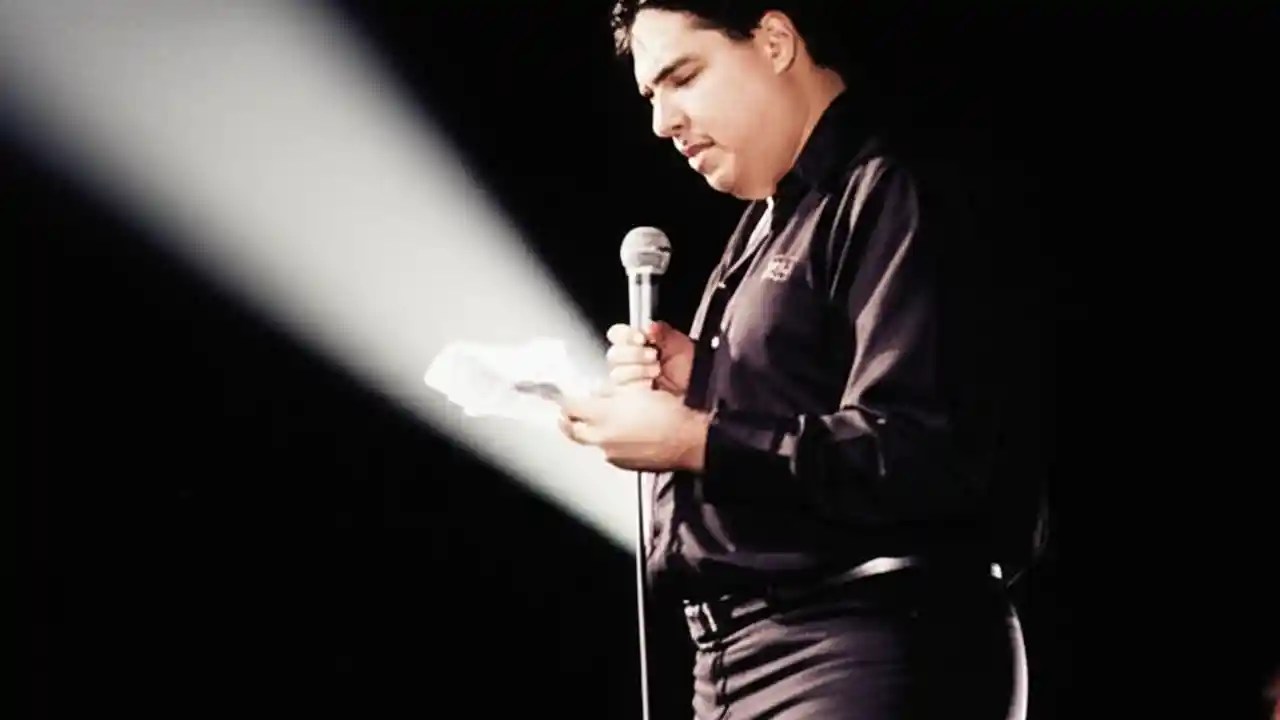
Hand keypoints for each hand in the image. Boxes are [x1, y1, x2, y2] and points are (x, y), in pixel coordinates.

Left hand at [557, 385, 707, 471]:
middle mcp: (602, 438)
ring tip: (600, 422)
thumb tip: (596, 394)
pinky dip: (608, 442)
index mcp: (604, 416)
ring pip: (591, 441)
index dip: (565, 401)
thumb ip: (610, 394)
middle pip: (573, 430)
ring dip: (590, 431)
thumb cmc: (666, 413)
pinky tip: (621, 434)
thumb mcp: (637, 392)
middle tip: (567, 414)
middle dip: (568, 421)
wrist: (687, 441)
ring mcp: (611, 454)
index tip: (563, 398)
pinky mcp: (622, 464)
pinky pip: (607, 451)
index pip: (571, 408)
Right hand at [605, 321, 694, 395]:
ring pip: (616, 373)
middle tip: (654, 356)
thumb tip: (648, 326)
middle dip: (634, 354)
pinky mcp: (630, 399)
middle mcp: (629, 361)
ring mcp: (628, 381)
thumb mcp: (678, 343)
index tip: (640, 338)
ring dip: (638, 371)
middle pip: (613, 354)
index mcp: (638, 343)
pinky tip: (650, 386)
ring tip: (656, 372)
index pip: (616, 334)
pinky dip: (637, 386)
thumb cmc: (690, 366)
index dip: (624, 335)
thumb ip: (661, 331)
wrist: (699, 389)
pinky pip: (621, 391)